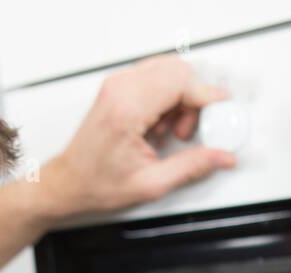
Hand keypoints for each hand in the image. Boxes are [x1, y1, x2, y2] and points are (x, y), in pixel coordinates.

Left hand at [41, 54, 237, 216]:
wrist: (69, 182)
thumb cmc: (95, 183)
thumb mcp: (150, 184)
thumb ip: (191, 167)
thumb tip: (221, 157)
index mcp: (125, 111)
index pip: (179, 82)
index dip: (206, 95)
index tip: (220, 110)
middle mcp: (119, 90)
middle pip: (177, 70)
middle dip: (194, 98)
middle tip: (186, 130)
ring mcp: (116, 85)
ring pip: (168, 71)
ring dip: (180, 98)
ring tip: (170, 131)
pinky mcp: (117, 88)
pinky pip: (155, 78)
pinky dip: (167, 97)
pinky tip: (160, 124)